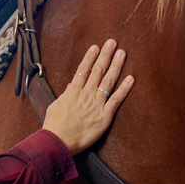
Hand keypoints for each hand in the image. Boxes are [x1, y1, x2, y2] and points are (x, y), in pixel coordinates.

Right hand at [42, 39, 133, 154]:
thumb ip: (66, 95)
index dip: (90, 57)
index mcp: (73, 91)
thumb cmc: (54, 125)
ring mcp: (96, 104)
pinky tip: (130, 78)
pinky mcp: (104, 116)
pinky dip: (124, 89)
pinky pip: (116, 100)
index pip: (83, 70)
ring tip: (122, 53)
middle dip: (105, 55)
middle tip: (112, 43)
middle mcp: (86, 94)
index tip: (95, 47)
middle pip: (98, 71)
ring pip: (108, 81)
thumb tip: (71, 86)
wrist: (58, 141)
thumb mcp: (55, 106)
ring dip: (115, 65)